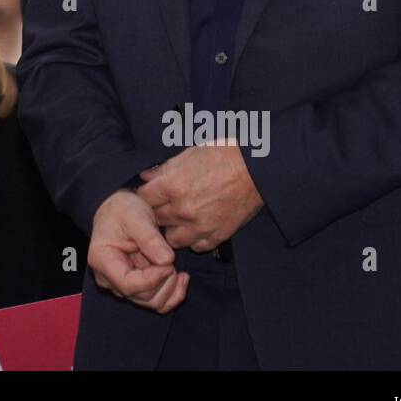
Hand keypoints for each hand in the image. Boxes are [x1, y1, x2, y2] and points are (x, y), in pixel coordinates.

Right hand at [88, 189, 188, 312]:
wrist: (118, 211)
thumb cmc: (122, 210)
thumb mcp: (135, 215)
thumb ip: (149, 237)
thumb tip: (167, 260)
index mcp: (102, 260)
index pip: (129, 284)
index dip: (153, 278)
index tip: (169, 262)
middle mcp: (109, 278)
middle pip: (142, 296)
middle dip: (164, 281)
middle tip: (173, 259)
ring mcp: (122, 285)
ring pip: (151, 302)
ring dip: (171, 289)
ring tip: (179, 268)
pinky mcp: (136, 288)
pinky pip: (156, 302)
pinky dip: (173, 294)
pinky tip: (182, 277)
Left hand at [137, 145, 263, 251]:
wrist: (257, 168)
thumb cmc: (223, 154)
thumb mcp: (188, 154)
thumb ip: (164, 169)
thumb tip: (146, 176)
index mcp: (172, 186)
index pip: (143, 198)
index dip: (144, 195)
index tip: (149, 194)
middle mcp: (182, 209)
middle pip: (155, 219)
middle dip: (157, 212)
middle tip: (163, 206)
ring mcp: (200, 225)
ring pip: (172, 239)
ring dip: (173, 229)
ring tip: (179, 219)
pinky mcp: (218, 235)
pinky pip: (197, 246)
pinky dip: (194, 239)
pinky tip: (197, 227)